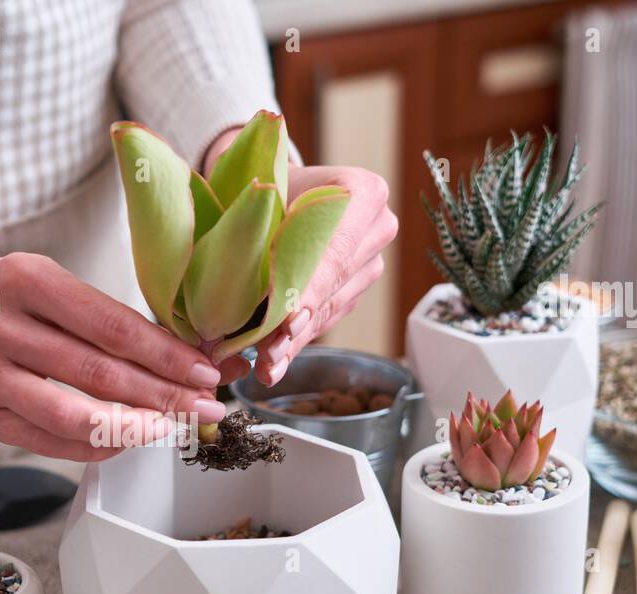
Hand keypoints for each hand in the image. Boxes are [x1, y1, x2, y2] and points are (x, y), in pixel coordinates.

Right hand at [0, 240, 225, 460]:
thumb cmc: (13, 295)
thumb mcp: (55, 282)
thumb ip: (110, 317)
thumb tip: (186, 356)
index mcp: (27, 280)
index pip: (110, 326)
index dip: (163, 354)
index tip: (203, 370)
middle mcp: (0, 327)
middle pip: (96, 373)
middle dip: (161, 394)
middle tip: (205, 405)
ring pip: (71, 415)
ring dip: (132, 426)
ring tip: (173, 427)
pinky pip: (50, 442)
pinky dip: (96, 444)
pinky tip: (130, 439)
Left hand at [252, 164, 397, 384]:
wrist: (267, 188)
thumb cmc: (262, 187)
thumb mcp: (262, 200)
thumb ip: (265, 234)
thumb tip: (258, 289)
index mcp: (364, 193)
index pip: (337, 249)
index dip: (310, 288)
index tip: (288, 320)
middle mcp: (378, 228)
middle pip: (335, 283)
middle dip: (298, 322)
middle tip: (268, 351)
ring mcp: (369, 263)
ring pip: (330, 308)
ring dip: (295, 340)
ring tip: (266, 364)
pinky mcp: (353, 290)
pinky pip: (326, 319)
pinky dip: (296, 342)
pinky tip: (274, 364)